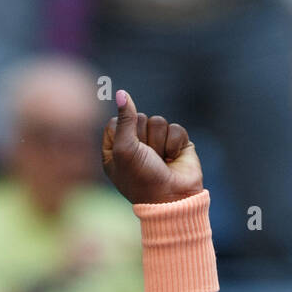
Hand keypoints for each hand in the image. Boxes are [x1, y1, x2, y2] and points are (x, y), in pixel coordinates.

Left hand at [102, 90, 203, 204]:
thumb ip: (124, 119)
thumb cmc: (142, 179)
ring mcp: (157, 143)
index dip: (124, 133)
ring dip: (159, 142)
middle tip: (147, 159)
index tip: (127, 152)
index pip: (116, 121)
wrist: (172, 199)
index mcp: (115, 149)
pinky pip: (175, 128)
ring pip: (157, 121)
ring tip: (160, 161)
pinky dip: (174, 144)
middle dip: (143, 138)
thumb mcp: (125, 149)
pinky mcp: (176, 143)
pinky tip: (173, 159)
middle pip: (138, 118)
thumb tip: (121, 92)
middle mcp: (135, 145)